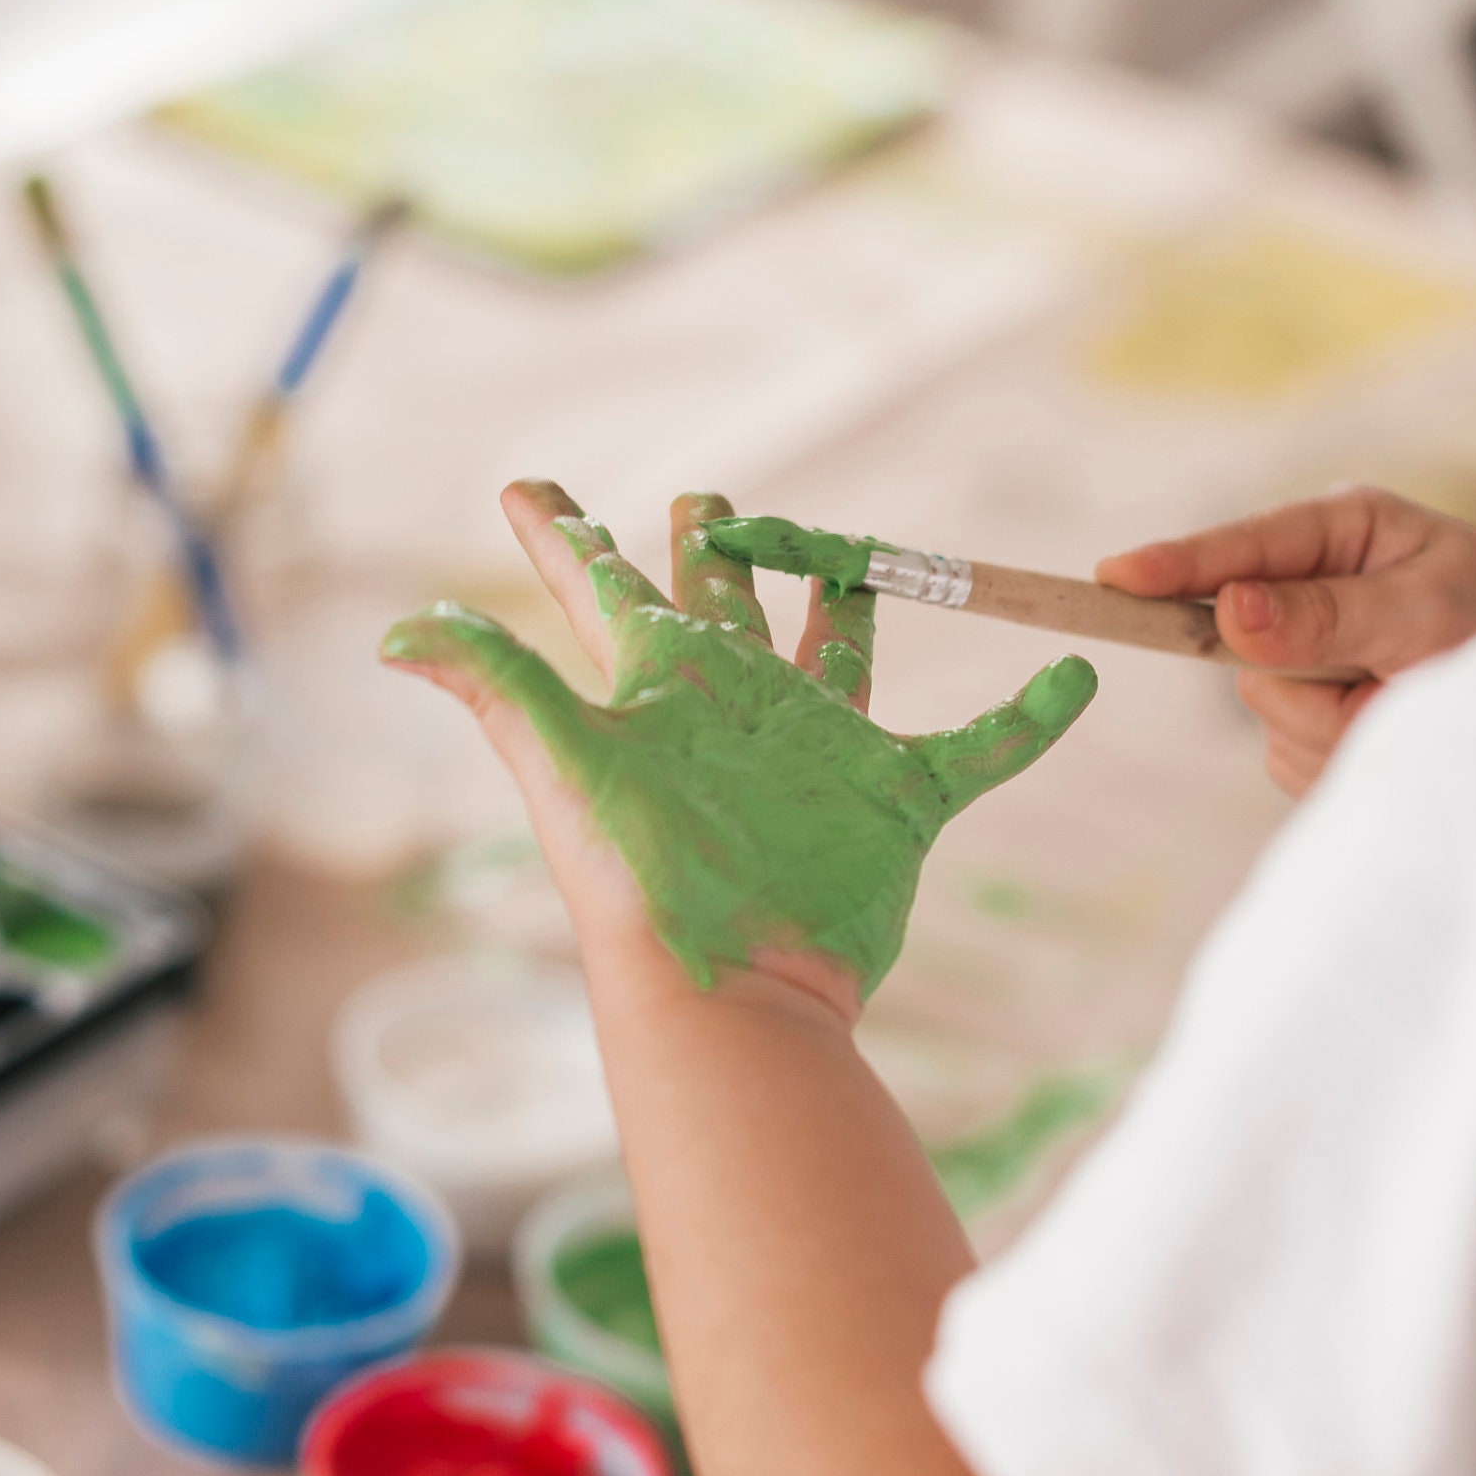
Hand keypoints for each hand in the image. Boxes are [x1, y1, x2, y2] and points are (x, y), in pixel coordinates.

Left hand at [383, 482, 1097, 1010]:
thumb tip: (400, 631)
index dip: (564, 536)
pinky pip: (975, 752)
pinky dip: (1029, 721)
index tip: (529, 486)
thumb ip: (499, 682)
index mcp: (658, 687)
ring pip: (839, 653)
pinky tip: (1075, 681)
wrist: (736, 990)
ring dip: (847, 601)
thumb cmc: (644, 880)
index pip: (603, 590)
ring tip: (849, 552)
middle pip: (722, 604)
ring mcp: (817, 752)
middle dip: (711, 548)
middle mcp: (735, 707)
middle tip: (707, 494)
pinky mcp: (894, 802)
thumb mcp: (565, 763)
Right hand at [1099, 488, 1475, 797]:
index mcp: (1341, 533)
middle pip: (1240, 651)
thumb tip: (1229, 610)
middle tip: (1388, 687)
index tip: (1114, 578)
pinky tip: (1396, 738)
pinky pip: (1291, 759)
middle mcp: (1312, 590)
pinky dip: (1344, 761)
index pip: (1239, 550)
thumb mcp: (1428, 615)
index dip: (1173, 567)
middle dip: (1308, 683)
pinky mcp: (1317, 722)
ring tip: (1414, 708)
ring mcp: (1309, 659)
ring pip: (1268, 713)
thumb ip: (1327, 617)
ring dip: (1339, 730)